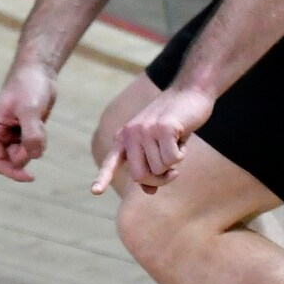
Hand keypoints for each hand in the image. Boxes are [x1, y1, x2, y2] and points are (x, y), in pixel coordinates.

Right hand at [0, 63, 55, 181]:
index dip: (13, 172)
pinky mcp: (25, 133)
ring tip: (38, 122)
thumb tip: (35, 156)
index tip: (31, 176)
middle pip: (14, 161)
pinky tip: (41, 121)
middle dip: (28, 152)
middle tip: (38, 132)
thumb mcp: (30, 109)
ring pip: (26, 155)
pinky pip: (34, 147)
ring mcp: (12, 136)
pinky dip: (42, 140)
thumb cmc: (29, 86)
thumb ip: (31, 133)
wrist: (39, 73)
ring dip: (36, 144)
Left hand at [93, 83, 214, 194]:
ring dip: (173, 164)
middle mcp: (130, 134)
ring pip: (160, 169)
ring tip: (175, 143)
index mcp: (124, 138)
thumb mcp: (158, 146)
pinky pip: (173, 159)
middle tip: (171, 170)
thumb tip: (149, 191)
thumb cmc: (174, 123)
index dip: (103, 177)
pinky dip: (182, 154)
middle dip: (159, 179)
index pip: (111, 162)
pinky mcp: (164, 128)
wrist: (189, 92)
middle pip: (140, 176)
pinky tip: (181, 138)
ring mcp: (146, 130)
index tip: (95, 192)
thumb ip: (150, 166)